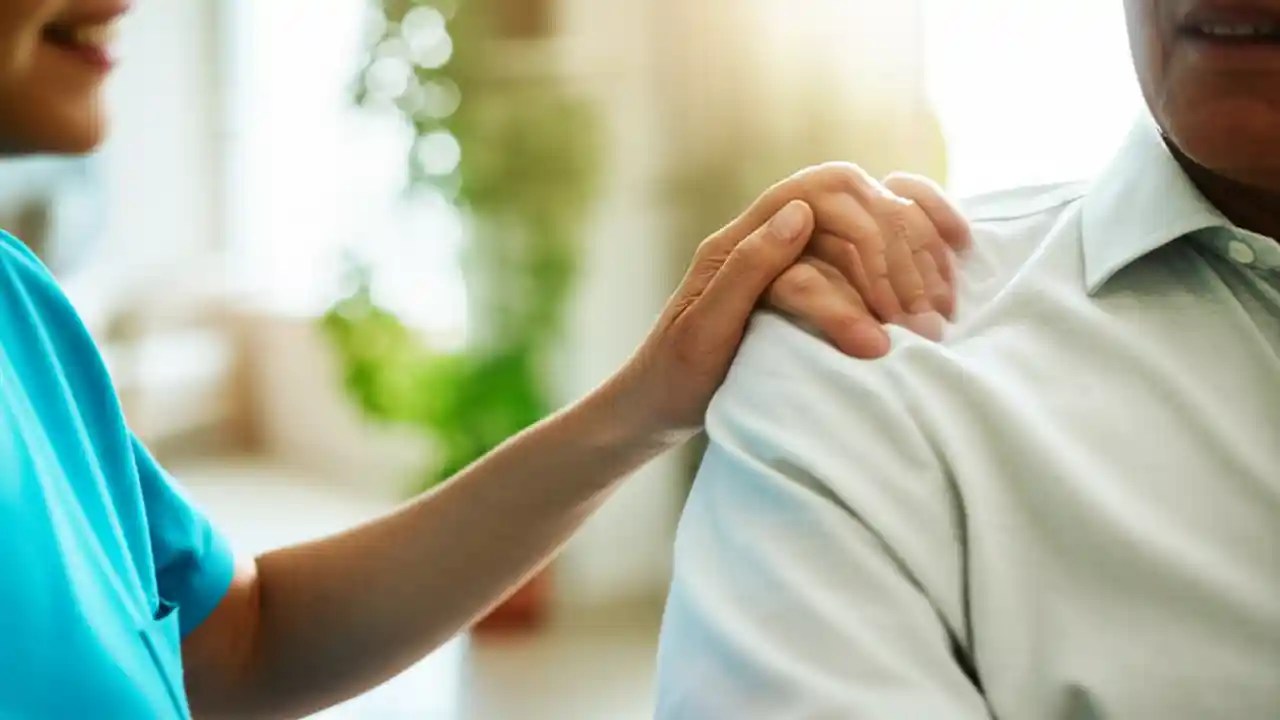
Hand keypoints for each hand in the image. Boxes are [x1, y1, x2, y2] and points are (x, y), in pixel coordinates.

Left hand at [605, 164, 967, 440]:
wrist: (655, 408)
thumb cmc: (676, 378)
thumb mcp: (704, 331)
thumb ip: (748, 270)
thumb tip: (801, 213)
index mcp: (740, 239)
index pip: (820, 193)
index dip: (868, 233)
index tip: (889, 304)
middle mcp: (769, 234)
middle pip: (857, 200)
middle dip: (899, 253)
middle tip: (929, 320)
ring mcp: (795, 253)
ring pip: (873, 220)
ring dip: (915, 257)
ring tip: (944, 314)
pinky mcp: (814, 275)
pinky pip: (873, 244)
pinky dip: (915, 247)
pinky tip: (951, 262)